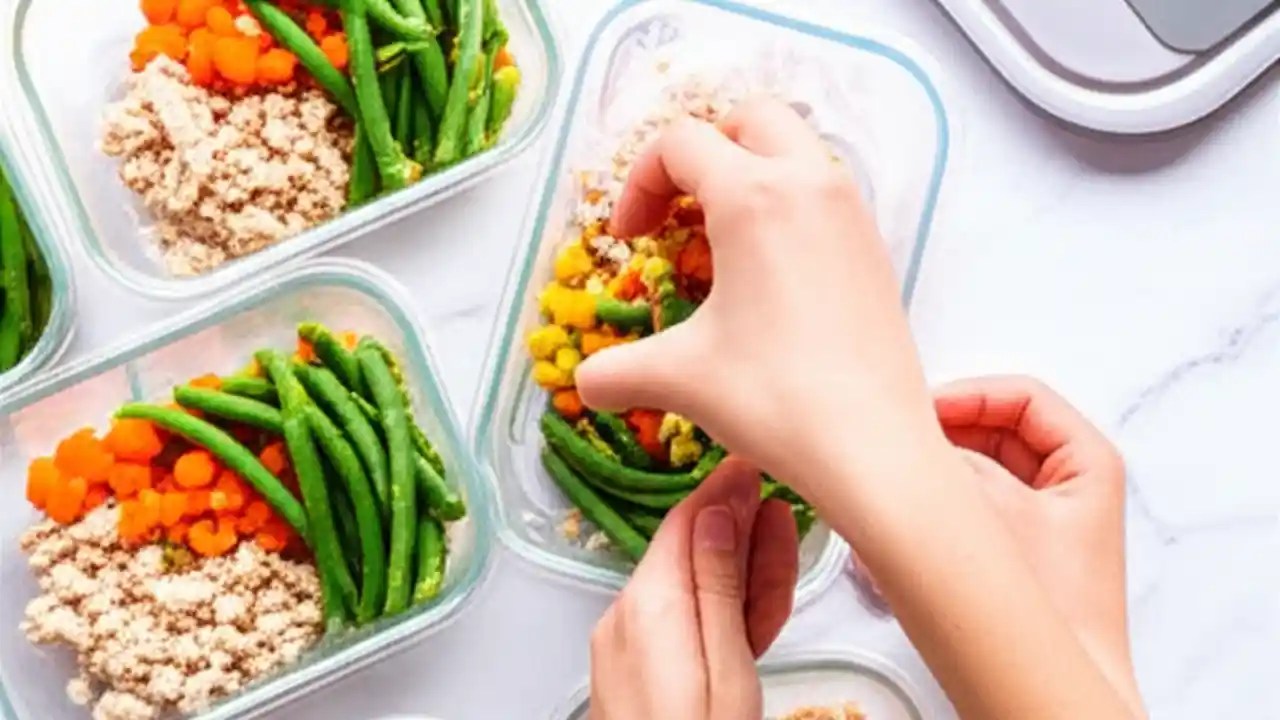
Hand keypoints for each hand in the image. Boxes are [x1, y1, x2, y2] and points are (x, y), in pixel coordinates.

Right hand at [575, 98, 944, 490]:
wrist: (874, 450)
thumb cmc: (774, 399)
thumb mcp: (679, 378)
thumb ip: (615, 372)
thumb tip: (586, 382)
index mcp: (755, 196)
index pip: (680, 142)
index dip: (639, 184)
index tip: (629, 241)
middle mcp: (811, 185)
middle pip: (749, 119)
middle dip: (703, 152)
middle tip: (677, 211)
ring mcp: (852, 214)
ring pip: (796, 151)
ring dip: (750, 176)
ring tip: (721, 244)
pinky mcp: (874, 250)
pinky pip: (824, 195)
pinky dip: (787, 208)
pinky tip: (768, 279)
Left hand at [589, 458, 798, 719]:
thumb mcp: (727, 668)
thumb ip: (719, 584)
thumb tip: (719, 509)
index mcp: (649, 606)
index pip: (687, 521)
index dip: (727, 491)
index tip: (764, 466)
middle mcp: (627, 614)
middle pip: (690, 552)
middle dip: (742, 537)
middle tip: (790, 523)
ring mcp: (627, 641)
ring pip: (691, 586)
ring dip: (738, 576)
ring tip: (781, 574)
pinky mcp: (635, 665)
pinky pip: (681, 621)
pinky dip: (719, 613)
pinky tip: (754, 612)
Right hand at [934, 376, 1144, 716]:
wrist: (1057, 680)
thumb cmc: (1054, 605)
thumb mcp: (996, 511)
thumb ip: (955, 462)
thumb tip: (916, 433)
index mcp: (1087, 458)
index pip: (1022, 396)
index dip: (968, 395)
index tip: (922, 409)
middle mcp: (1069, 480)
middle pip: (997, 427)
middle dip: (946, 433)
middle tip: (903, 439)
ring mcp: (1043, 512)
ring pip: (980, 464)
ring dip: (940, 468)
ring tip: (903, 476)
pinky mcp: (1018, 542)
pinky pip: (974, 500)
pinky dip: (943, 501)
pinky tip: (911, 511)